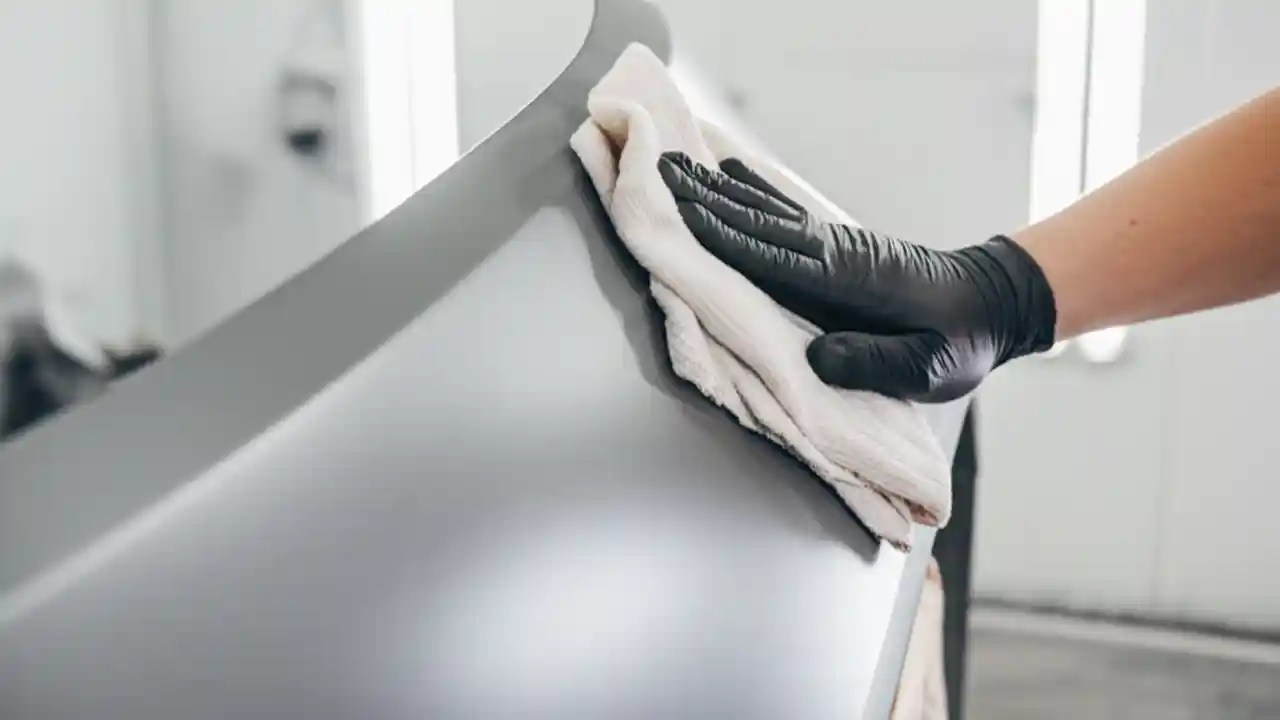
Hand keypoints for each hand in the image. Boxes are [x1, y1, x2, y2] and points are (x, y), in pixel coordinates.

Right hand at [657, 151, 1056, 401]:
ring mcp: (834, 244)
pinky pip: (784, 213)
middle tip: (658, 173)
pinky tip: (732, 171)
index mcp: (849, 283)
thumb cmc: (961, 343)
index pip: (775, 258)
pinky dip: (754, 190)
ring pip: (765, 212)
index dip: (727, 239)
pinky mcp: (836, 246)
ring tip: (677, 166)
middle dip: (705, 201)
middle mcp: (835, 253)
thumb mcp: (929, 369)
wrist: (994, 302)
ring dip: (718, 190)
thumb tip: (819, 360)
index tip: (682, 215)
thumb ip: (874, 364)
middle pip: (757, 223)